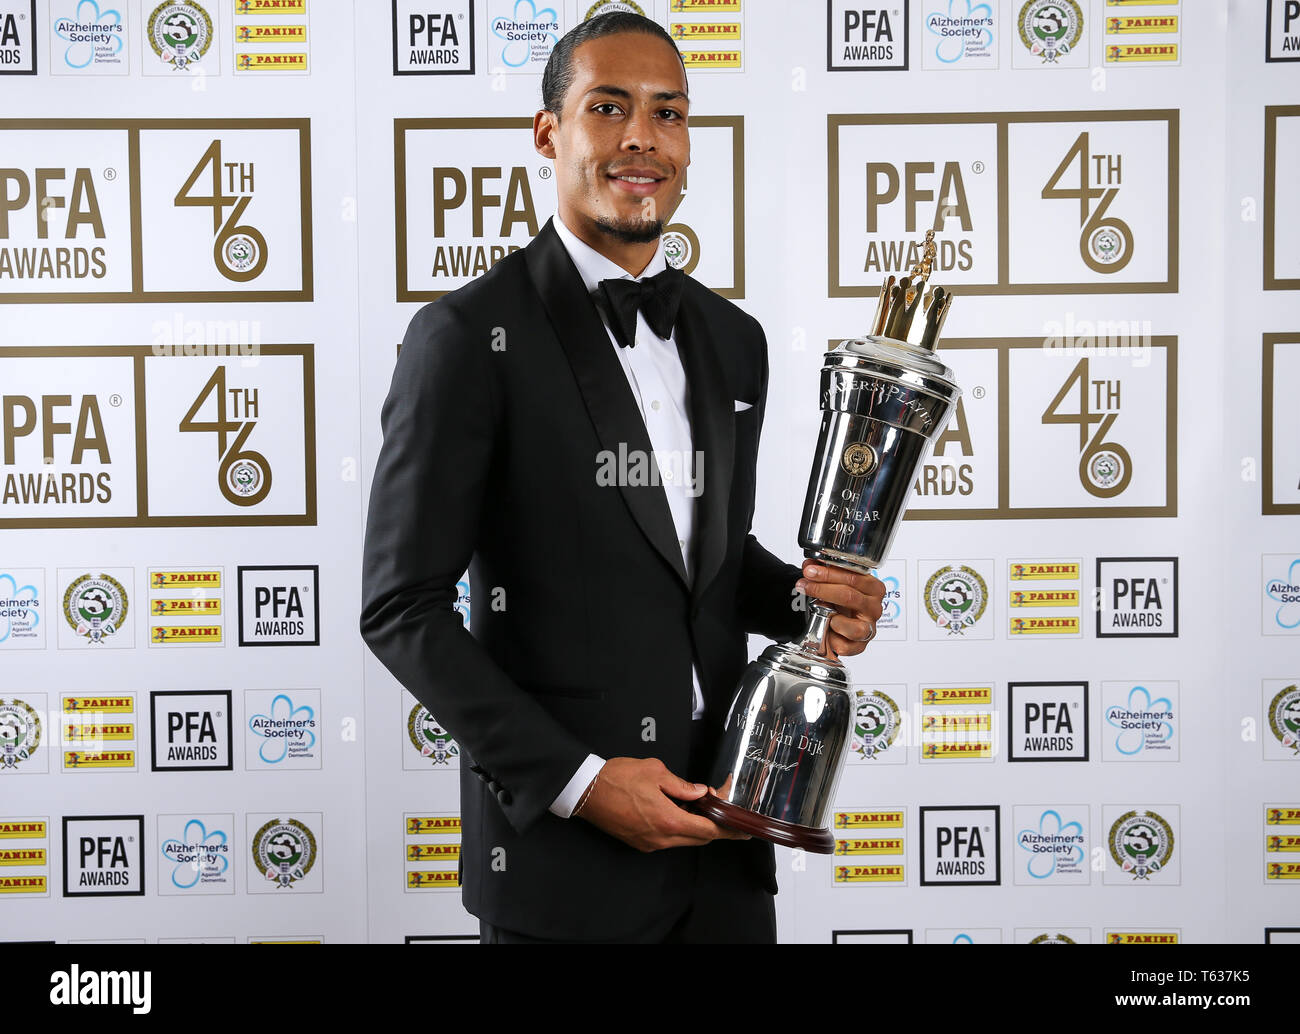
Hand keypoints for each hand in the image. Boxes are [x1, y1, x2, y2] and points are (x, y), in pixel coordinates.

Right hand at [574, 757, 749, 851]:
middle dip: (714, 825)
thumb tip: (700, 791)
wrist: (585, 790)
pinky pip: (668, 839)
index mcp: (669, 820)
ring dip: (695, 826)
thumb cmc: (617, 778)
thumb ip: (682, 785)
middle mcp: (661, 838)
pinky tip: (678, 811)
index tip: (743, 829)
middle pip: (699, 838)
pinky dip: (679, 827)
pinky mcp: (639, 843)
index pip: (709, 831)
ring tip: (699, 806)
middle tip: (721, 808)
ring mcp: (649, 843)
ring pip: (684, 840)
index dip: (729, 830)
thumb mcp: (655, 772)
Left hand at [795, 561, 884, 658]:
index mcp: (874, 588)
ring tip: (819, 611)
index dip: (829, 574)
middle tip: (804, 585)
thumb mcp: (834, 582)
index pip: (854, 577)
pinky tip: (825, 629)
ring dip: (830, 618)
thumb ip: (822, 572)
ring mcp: (869, 628)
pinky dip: (831, 638)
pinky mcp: (860, 646)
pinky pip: (845, 645)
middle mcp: (874, 608)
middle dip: (822, 589)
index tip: (810, 571)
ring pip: (854, 626)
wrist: (842, 621)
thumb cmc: (842, 601)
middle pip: (849, 597)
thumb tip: (809, 566)